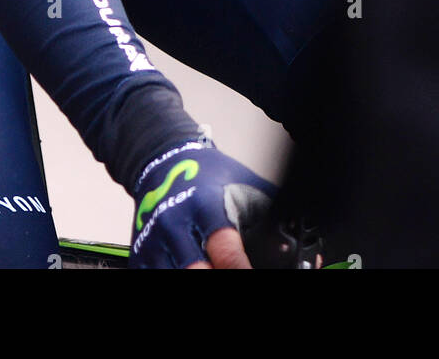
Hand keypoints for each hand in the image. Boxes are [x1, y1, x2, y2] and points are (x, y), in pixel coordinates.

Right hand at [129, 139, 272, 269]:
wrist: (162, 159)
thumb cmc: (207, 174)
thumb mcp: (243, 184)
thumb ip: (269, 213)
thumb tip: (298, 238)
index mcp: (205, 206)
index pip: (226, 252)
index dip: (242, 271)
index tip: (253, 273)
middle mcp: (175, 225)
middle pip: (195, 272)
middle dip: (216, 277)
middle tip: (231, 271)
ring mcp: (154, 242)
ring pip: (173, 276)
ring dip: (195, 279)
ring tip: (213, 270)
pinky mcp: (139, 255)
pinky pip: (154, 275)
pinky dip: (174, 276)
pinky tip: (192, 269)